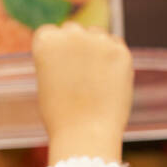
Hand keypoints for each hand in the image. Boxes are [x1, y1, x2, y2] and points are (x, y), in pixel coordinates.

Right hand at [32, 22, 132, 164]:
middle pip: (73, 30)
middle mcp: (71, 34)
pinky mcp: (121, 51)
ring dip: (95, 50)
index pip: (49, 33)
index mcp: (46, 41)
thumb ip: (59, 59)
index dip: (53, 54)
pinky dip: (112, 60)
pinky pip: (116, 46)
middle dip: (74, 48)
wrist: (86, 135)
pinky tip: (107, 81)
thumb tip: (75, 50)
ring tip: (93, 81)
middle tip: (77, 78)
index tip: (57, 71)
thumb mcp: (48, 81)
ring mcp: (98, 40)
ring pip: (96, 35)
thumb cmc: (61, 116)